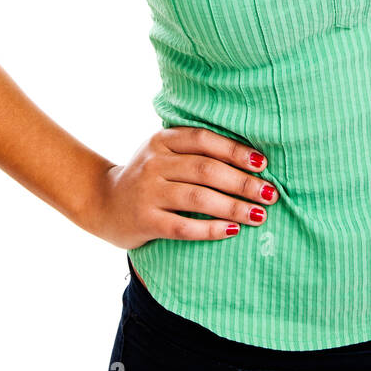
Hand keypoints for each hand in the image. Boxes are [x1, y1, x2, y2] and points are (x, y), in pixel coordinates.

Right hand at [85, 126, 277, 248]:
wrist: (100, 202)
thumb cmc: (147, 176)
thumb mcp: (163, 153)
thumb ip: (194, 151)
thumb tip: (249, 159)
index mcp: (162, 140)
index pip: (204, 139)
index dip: (235, 150)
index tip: (263, 163)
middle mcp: (154, 163)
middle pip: (206, 169)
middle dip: (242, 182)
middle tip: (270, 194)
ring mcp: (148, 192)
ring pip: (198, 197)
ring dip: (233, 207)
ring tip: (259, 215)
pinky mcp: (145, 220)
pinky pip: (182, 226)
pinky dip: (210, 229)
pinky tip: (232, 231)